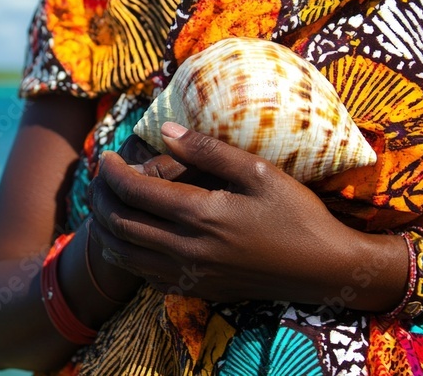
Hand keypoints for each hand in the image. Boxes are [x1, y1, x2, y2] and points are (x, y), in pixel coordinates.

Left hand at [87, 122, 385, 305]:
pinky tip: (131, 238)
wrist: (324, 269)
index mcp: (201, 214)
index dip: (111, 171)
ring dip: (105, 228)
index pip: (133, 191)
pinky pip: (144, 276)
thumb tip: (166, 131)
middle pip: (119, 223)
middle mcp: (187, 249)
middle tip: (98, 178)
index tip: (106, 155)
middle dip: (99, 198)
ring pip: (125, 254)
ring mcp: (190, 275)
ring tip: (104, 204)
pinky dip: (126, 255)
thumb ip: (208, 150)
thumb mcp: (259, 171)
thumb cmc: (296, 214)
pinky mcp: (197, 291)